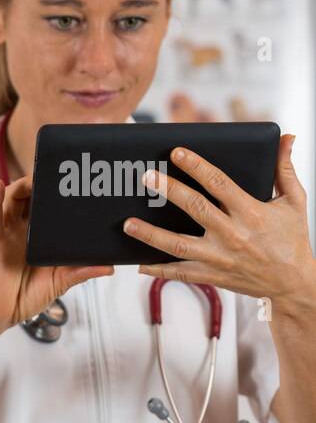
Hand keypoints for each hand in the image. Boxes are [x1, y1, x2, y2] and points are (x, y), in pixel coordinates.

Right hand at [0, 176, 113, 334]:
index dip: (56, 193)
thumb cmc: (27, 298)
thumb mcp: (61, 283)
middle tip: (54, 169)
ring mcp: (7, 235)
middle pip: (28, 199)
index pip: (47, 209)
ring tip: (32, 175)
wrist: (2, 316)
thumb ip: (81, 272)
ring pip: (10, 202)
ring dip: (19, 185)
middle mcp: (22, 232)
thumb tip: (109, 267)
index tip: (73, 178)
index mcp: (38, 238)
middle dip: (39, 182)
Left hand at [124, 135, 315, 309]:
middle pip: (195, 209)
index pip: (220, 184)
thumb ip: (284, 170)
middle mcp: (233, 235)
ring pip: (179, 245)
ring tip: (128, 224)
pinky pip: (180, 273)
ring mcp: (220, 258)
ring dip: (151, 234)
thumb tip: (286, 138)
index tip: (176, 153)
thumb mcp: (294, 201)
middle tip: (146, 177)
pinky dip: (158, 270)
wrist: (294, 283)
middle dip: (169, 191)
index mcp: (252, 212)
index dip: (197, 166)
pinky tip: (138, 263)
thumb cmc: (292, 239)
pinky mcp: (212, 276)